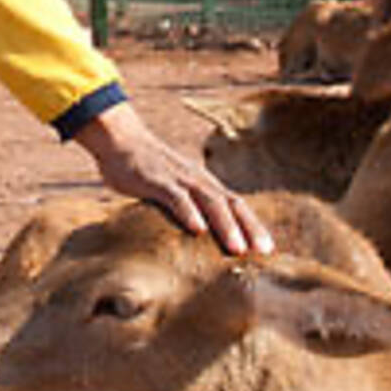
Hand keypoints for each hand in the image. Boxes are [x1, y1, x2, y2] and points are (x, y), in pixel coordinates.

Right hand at [72, 101, 272, 256]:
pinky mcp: (158, 180)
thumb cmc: (148, 168)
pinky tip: (197, 229)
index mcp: (204, 183)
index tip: (268, 249)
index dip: (253, 225)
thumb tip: (198, 235)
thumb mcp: (174, 187)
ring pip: (209, 202)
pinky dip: (188, 212)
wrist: (122, 139)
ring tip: (237, 249)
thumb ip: (187, 206)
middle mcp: (198, 180)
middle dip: (249, 228)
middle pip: (230, 203)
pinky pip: (176, 197)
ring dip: (225, 225)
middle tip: (263, 252)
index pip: (236, 204)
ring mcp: (179, 178)